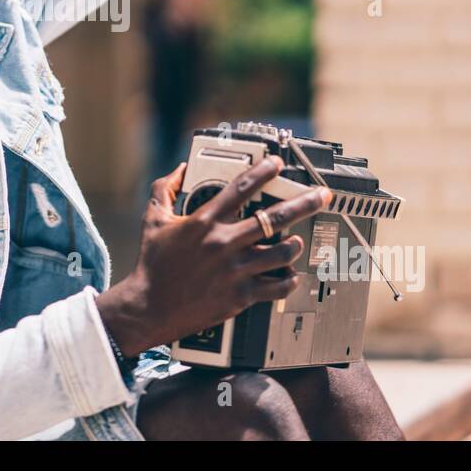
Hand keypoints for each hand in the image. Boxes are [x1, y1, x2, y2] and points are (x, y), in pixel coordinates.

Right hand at [96, 157, 331, 356]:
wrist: (149, 306)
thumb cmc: (151, 264)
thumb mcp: (153, 219)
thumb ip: (165, 189)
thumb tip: (178, 170)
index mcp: (204, 221)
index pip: (241, 188)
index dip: (264, 171)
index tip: (278, 163)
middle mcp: (224, 243)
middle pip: (275, 218)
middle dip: (304, 203)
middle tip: (321, 196)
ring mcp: (235, 270)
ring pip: (281, 253)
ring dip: (295, 244)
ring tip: (299, 240)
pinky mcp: (239, 296)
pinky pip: (276, 287)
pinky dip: (288, 281)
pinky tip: (291, 275)